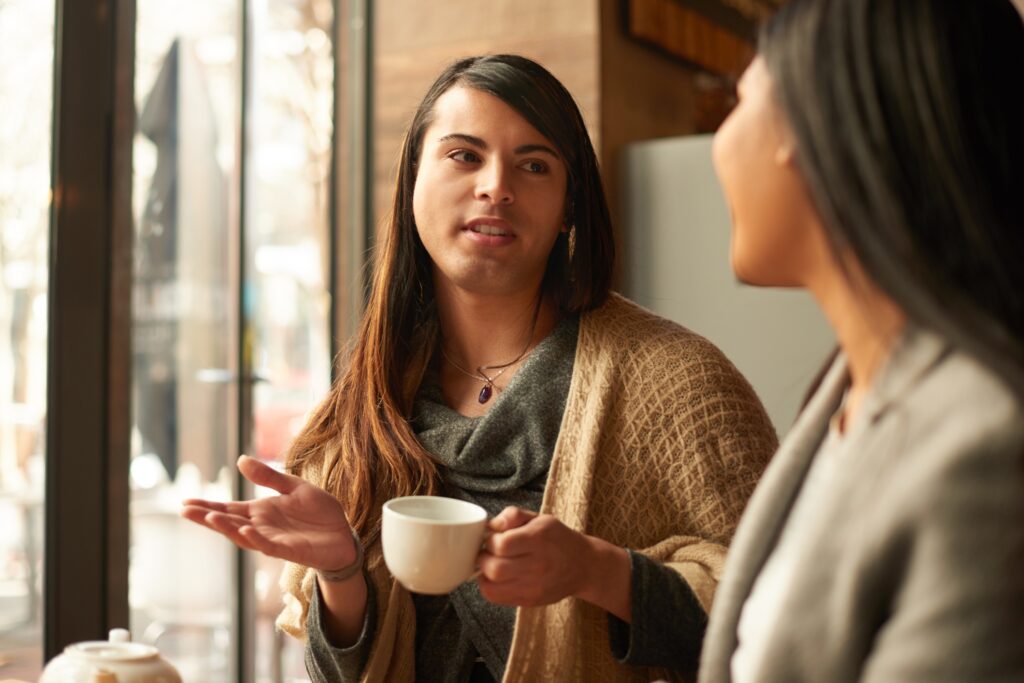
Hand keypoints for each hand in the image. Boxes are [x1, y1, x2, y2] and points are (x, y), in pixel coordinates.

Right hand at [181, 455, 356, 571]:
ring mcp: (272, 540)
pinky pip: (267, 545)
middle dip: (207, 516)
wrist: (344, 534)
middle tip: (185, 510)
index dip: (207, 505)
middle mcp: (261, 526)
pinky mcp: (288, 550)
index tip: (184, 502)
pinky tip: (243, 530)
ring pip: (243, 535)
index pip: (228, 508)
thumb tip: (241, 460)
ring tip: (209, 517)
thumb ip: (269, 477)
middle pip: (228, 522)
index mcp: (261, 512)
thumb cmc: (319, 512)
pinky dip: (255, 538)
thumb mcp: (294, 487)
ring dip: (226, 527)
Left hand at [477, 507, 594, 607]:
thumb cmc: (557, 539)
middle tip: (488, 553)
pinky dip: (489, 587)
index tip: (493, 539)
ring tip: (491, 565)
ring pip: (492, 587)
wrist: (583, 567)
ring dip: (484, 574)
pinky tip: (497, 578)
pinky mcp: (530, 601)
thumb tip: (490, 526)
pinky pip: (497, 598)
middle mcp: (538, 565)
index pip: (502, 545)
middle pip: (495, 569)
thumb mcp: (539, 518)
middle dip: (484, 559)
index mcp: (539, 539)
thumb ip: (512, 515)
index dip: (490, 541)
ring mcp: (534, 587)